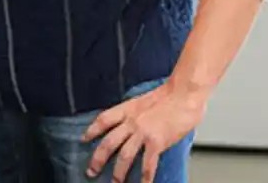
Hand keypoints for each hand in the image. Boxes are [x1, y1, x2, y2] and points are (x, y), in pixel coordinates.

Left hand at [82, 82, 206, 181]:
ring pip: (124, 156)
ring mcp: (143, 132)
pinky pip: (148, 163)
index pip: (103, 120)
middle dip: (98, 159)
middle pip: (108, 142)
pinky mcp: (157, 141)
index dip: (92, 130)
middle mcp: (131, 121)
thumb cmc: (170, 95)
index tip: (84, 139)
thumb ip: (136, 114)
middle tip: (91, 171)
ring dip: (118, 172)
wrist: (184, 93)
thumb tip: (133, 126)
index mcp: (127, 109)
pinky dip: (145, 177)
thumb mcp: (144, 100)